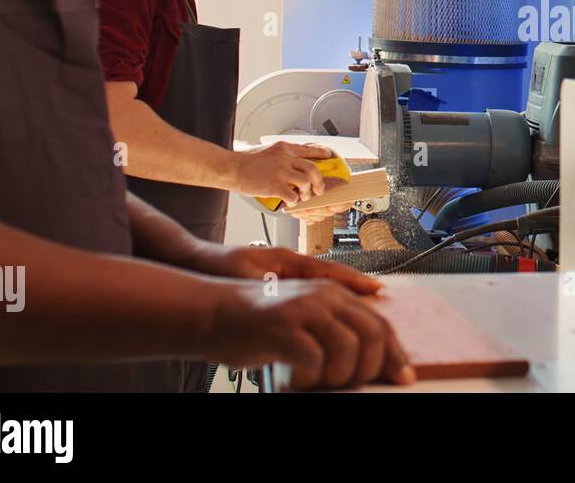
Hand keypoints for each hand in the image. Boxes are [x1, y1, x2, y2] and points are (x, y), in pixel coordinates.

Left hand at [192, 245, 381, 295]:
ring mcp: (285, 273)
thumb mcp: (242, 276)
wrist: (193, 261)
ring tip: (367, 308)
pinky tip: (334, 314)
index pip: (327, 271)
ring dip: (343, 296)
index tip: (377, 290)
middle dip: (356, 288)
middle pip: (331, 278)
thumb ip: (267, 286)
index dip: (353, 281)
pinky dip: (325, 302)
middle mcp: (290, 265)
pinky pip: (309, 293)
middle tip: (381, 299)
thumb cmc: (215, 267)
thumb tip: (287, 296)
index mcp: (285, 259)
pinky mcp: (277, 284)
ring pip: (322, 286)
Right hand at [207, 279, 414, 388]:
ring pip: (348, 349)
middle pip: (372, 335)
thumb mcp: (306, 317)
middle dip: (372, 368)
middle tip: (356, 384)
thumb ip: (336, 327)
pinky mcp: (283, 327)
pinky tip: (295, 378)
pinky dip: (309, 377)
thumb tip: (371, 358)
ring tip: (320, 381)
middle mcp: (324, 296)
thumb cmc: (260, 322)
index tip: (403, 376)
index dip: (394, 353)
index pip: (380, 323)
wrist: (214, 313)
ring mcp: (304, 309)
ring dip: (339, 376)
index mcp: (334, 293)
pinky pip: (314, 360)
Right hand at [232, 142, 334, 206]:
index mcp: (284, 149)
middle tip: (318, 189)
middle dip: (319, 182)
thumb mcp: (268, 151)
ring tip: (302, 197)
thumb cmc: (247, 162)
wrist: (232, 168)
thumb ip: (282, 157)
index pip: (309, 150)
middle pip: (313, 169)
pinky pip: (293, 196)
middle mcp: (285, 159)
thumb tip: (294, 165)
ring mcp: (281, 172)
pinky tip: (289, 202)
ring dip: (307, 193)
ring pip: (306, 182)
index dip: (321, 153)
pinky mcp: (275, 186)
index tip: (328, 156)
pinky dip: (294, 201)